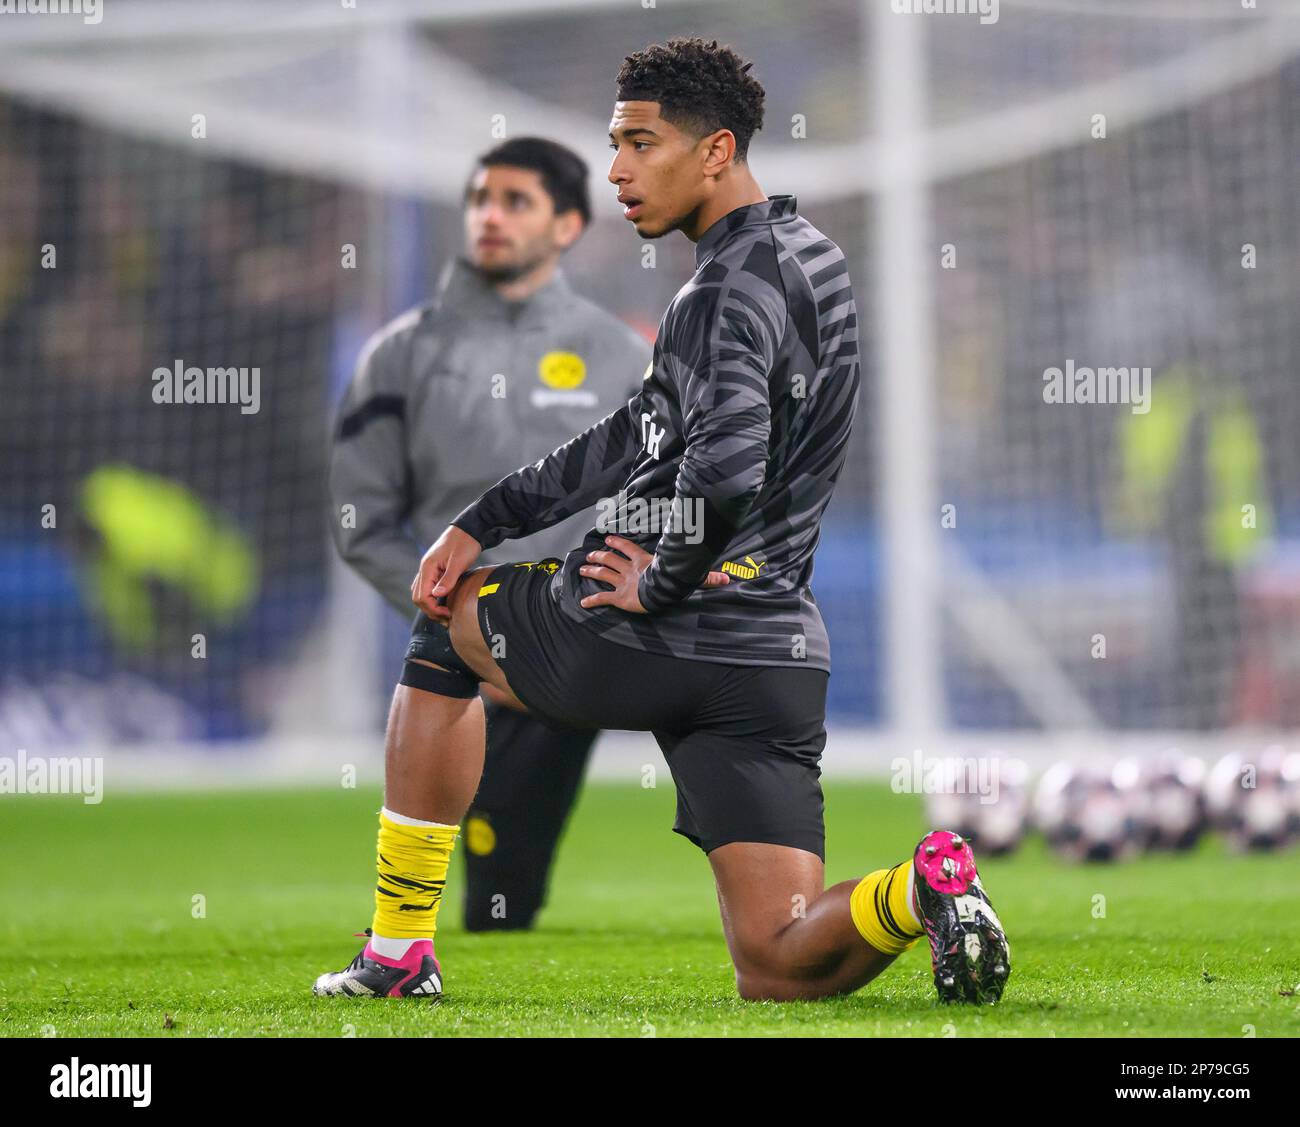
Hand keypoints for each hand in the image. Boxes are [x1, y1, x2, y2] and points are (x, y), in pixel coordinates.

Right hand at [411, 525, 481, 620]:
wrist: (469, 529)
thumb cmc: (465, 543)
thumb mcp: (458, 562)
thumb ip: (448, 580)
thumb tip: (436, 596)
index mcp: (427, 567)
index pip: (422, 596)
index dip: (433, 609)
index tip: (448, 614)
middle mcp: (424, 569)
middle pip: (418, 597)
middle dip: (431, 611)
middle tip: (447, 619)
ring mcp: (428, 569)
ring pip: (421, 593)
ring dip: (431, 606)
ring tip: (445, 614)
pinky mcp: (434, 569)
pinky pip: (427, 587)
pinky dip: (433, 598)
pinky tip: (443, 603)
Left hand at [579, 533, 729, 612]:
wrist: (658, 593)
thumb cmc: (671, 582)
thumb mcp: (688, 576)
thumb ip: (706, 577)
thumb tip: (728, 578)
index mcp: (642, 561)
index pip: (628, 548)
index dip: (618, 543)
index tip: (608, 539)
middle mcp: (629, 569)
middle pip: (611, 559)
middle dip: (599, 557)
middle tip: (589, 555)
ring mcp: (622, 582)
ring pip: (603, 574)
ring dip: (592, 572)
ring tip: (582, 570)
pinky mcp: (617, 597)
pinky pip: (602, 598)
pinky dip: (592, 601)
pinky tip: (582, 603)